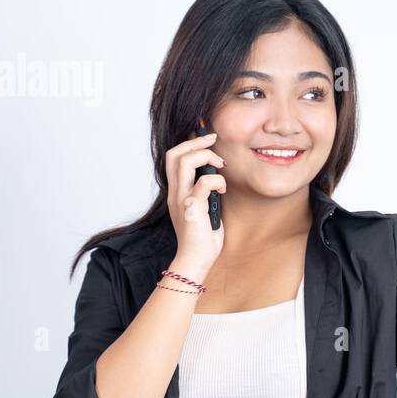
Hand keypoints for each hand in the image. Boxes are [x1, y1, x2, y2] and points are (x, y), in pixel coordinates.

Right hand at [166, 130, 226, 277]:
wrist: (195, 260)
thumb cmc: (202, 237)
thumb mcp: (203, 207)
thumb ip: (205, 191)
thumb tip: (217, 173)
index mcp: (176, 191)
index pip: (173, 158)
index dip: (189, 143)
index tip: (207, 137)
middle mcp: (175, 193)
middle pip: (174, 154)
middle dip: (195, 142)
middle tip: (213, 140)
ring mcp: (181, 200)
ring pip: (183, 163)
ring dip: (205, 157)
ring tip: (220, 165)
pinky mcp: (192, 209)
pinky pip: (204, 184)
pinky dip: (217, 181)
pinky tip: (223, 190)